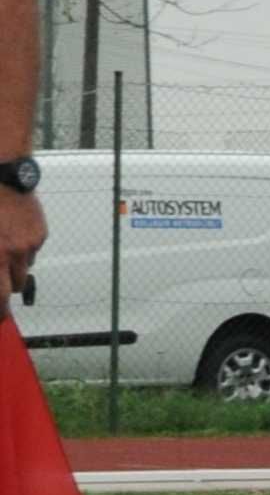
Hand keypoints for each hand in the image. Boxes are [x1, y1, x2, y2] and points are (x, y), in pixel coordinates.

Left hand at [0, 188, 43, 308]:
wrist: (2, 177)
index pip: (1, 296)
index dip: (0, 312)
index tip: (0, 317)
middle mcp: (14, 254)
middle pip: (16, 287)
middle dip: (7, 291)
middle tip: (1, 287)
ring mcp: (30, 243)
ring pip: (25, 269)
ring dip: (15, 268)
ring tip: (4, 251)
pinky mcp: (40, 232)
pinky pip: (32, 251)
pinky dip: (24, 250)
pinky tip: (13, 234)